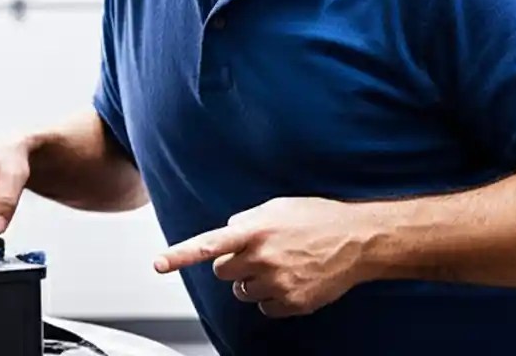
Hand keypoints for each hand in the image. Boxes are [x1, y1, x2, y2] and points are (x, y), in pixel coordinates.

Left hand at [154, 197, 367, 317]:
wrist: (357, 241)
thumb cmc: (318, 218)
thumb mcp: (278, 207)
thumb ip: (247, 220)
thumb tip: (229, 231)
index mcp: (255, 229)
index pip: (209, 244)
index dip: (180, 255)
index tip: (158, 264)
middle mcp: (262, 258)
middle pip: (222, 272)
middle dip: (233, 264)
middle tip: (257, 254)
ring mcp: (277, 283)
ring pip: (241, 292)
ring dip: (252, 281)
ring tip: (279, 264)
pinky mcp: (290, 303)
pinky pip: (264, 308)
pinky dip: (272, 297)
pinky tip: (291, 279)